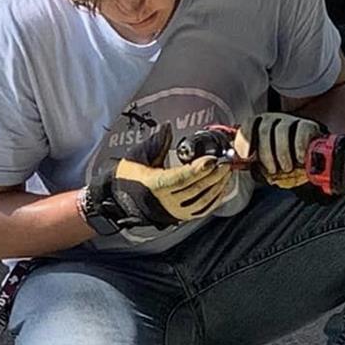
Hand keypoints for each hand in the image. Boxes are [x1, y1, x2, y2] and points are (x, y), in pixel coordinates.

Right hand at [82, 154, 231, 234]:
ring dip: (217, 187)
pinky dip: (213, 200)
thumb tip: (167, 128)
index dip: (199, 169)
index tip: (213, 160)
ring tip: (226, 173)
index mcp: (154, 184)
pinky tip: (220, 188)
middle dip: (214, 175)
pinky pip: (201, 211)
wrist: (118, 199)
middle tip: (226, 162)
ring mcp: (172, 211)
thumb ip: (157, 142)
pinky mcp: (178, 217)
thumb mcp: (139, 155)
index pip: (181, 178)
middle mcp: (164, 201)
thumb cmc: (128, 176)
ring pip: (201, 201)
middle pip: (195, 188)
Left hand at [234, 112, 326, 188]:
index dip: (245, 139)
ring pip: (282, 130)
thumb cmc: (282, 162)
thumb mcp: (264, 163)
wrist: (308, 163)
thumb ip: (251, 162)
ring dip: (282, 152)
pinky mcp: (308, 125)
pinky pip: (302, 130)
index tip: (245, 156)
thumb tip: (237, 163)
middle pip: (265, 129)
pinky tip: (299, 159)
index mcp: (259, 126)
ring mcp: (291, 121)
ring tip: (286, 168)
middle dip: (266, 152)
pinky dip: (299, 146)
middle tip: (272, 169)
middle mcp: (274, 120)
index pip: (249, 124)